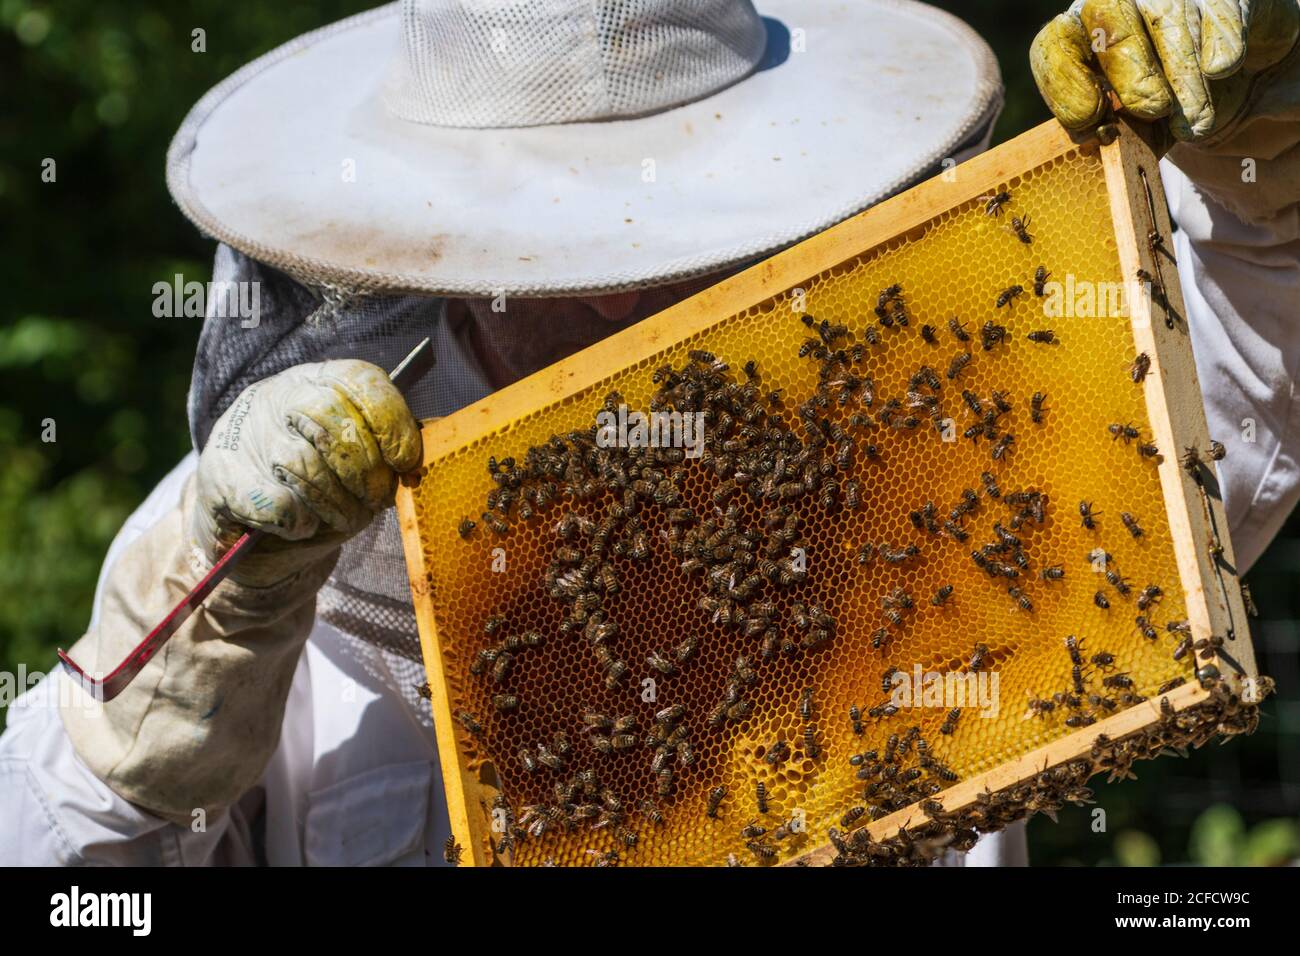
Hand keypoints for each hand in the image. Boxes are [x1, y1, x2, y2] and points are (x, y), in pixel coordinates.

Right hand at [193, 360, 421, 586]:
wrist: (247, 527)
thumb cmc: (314, 484)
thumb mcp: (351, 455)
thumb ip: (384, 443)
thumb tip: (431, 438)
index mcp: (315, 381)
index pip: (359, 380)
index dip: (390, 420)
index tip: (405, 460)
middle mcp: (277, 397)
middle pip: (333, 422)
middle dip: (365, 470)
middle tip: (376, 499)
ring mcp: (245, 434)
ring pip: (307, 467)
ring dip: (337, 505)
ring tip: (344, 517)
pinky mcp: (222, 477)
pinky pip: (280, 504)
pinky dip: (301, 523)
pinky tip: (302, 526)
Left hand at [1031, 0, 1298, 141]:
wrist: (1238, 88)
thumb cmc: (1168, 115)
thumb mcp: (1138, 131)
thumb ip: (1116, 131)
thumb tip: (1096, 140)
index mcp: (1082, 38)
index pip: (1056, 43)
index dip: (1065, 79)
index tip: (1086, 120)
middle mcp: (1119, 6)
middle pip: (1109, 14)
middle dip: (1130, 65)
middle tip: (1150, 110)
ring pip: (1168, 17)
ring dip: (1181, 73)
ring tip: (1191, 123)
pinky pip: (1219, 9)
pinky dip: (1219, 39)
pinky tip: (1219, 69)